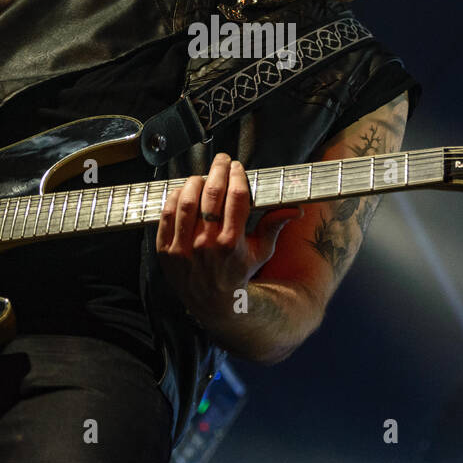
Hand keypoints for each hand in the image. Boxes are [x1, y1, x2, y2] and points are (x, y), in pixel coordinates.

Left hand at [155, 152, 302, 327]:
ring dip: (195, 181)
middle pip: (211, 194)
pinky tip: (184, 190)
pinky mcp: (166, 251)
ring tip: (202, 176)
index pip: (236, 197)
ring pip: (187, 201)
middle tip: (221, 160)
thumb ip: (274, 226)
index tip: (237, 166)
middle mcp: (206, 244)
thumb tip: (296, 209)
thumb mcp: (261, 252)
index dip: (237, 176)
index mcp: (232, 243)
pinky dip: (175, 198)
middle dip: (218, 171)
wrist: (212, 301)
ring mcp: (183, 248)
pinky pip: (167, 215)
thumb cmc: (239, 272)